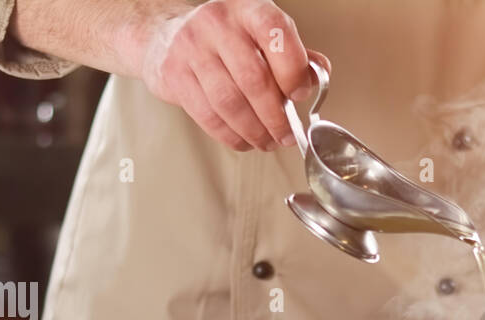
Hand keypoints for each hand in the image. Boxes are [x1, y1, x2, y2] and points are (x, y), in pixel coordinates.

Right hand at [140, 0, 326, 151]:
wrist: (168, 38)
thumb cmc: (224, 40)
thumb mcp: (262, 36)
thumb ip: (293, 55)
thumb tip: (317, 76)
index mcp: (248, 10)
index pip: (275, 33)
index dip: (293, 70)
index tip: (300, 95)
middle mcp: (218, 24)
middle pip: (253, 79)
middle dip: (275, 116)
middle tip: (286, 134)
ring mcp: (192, 48)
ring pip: (230, 103)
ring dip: (255, 131)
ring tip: (267, 141)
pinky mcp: (175, 75)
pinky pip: (209, 116)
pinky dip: (232, 136)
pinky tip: (244, 139)